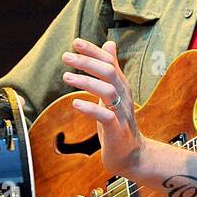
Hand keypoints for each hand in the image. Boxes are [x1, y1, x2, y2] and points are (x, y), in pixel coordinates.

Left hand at [62, 38, 143, 172]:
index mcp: (120, 86)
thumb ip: (110, 69)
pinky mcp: (117, 130)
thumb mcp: (113, 92)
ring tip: (66, 77)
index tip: (75, 42)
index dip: (93, 51)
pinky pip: (106, 116)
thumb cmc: (118, 121)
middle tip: (66, 57)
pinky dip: (91, 108)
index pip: (109, 62)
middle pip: (109, 72)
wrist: (130, 154)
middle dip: (87, 62)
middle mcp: (123, 96)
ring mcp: (121, 113)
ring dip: (86, 82)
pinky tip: (75, 103)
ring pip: (108, 91)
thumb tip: (109, 43)